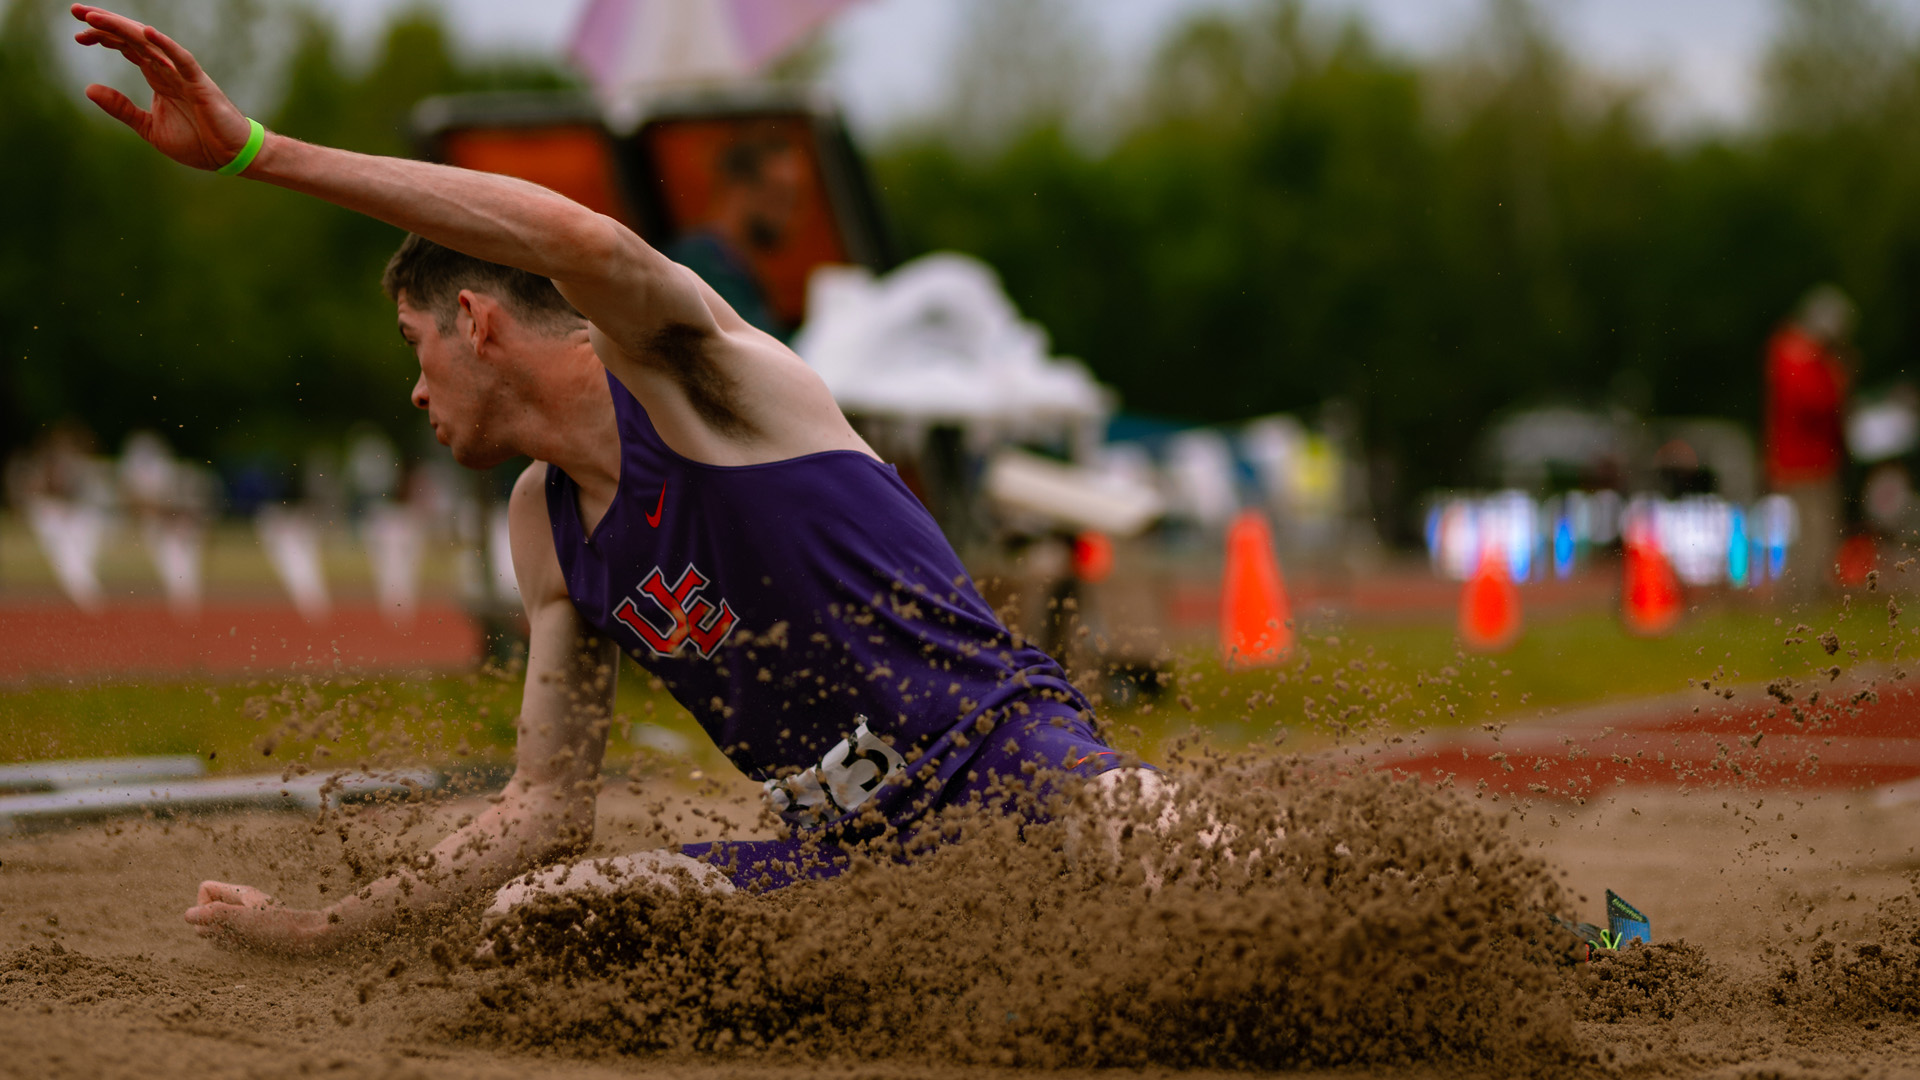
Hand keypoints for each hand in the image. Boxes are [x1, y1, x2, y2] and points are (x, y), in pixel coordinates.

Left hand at [70, 5, 255, 171]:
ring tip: (95, 17)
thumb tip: (88, 89)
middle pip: (132, 38)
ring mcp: (183, 74)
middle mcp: (168, 69)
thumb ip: (121, 108)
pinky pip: (182, 60)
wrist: (230, 156)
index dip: (103, 37)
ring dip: (123, 28)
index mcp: (157, 77)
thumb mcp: (149, 127)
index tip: (79, 35)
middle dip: (105, 23)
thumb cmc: (198, 142)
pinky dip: (166, 45)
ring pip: (150, 43)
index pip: (126, 47)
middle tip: (76, 11)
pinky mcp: (200, 84)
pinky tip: (148, 33)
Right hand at [183, 880, 333, 954]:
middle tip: (236, 932)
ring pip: (216, 929)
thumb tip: (188, 915)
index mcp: (239, 893)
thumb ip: (215, 915)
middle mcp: (241, 902)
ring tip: (246, 940)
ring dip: (224, 940)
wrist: (311, 938)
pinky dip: (236, 946)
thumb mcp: (244, 920)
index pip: (205, 889)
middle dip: (212, 929)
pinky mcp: (253, 932)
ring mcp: (246, 916)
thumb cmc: (280, 928)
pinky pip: (230, 940)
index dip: (202, 904)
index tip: (217, 917)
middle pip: (206, 913)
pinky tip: (251, 947)